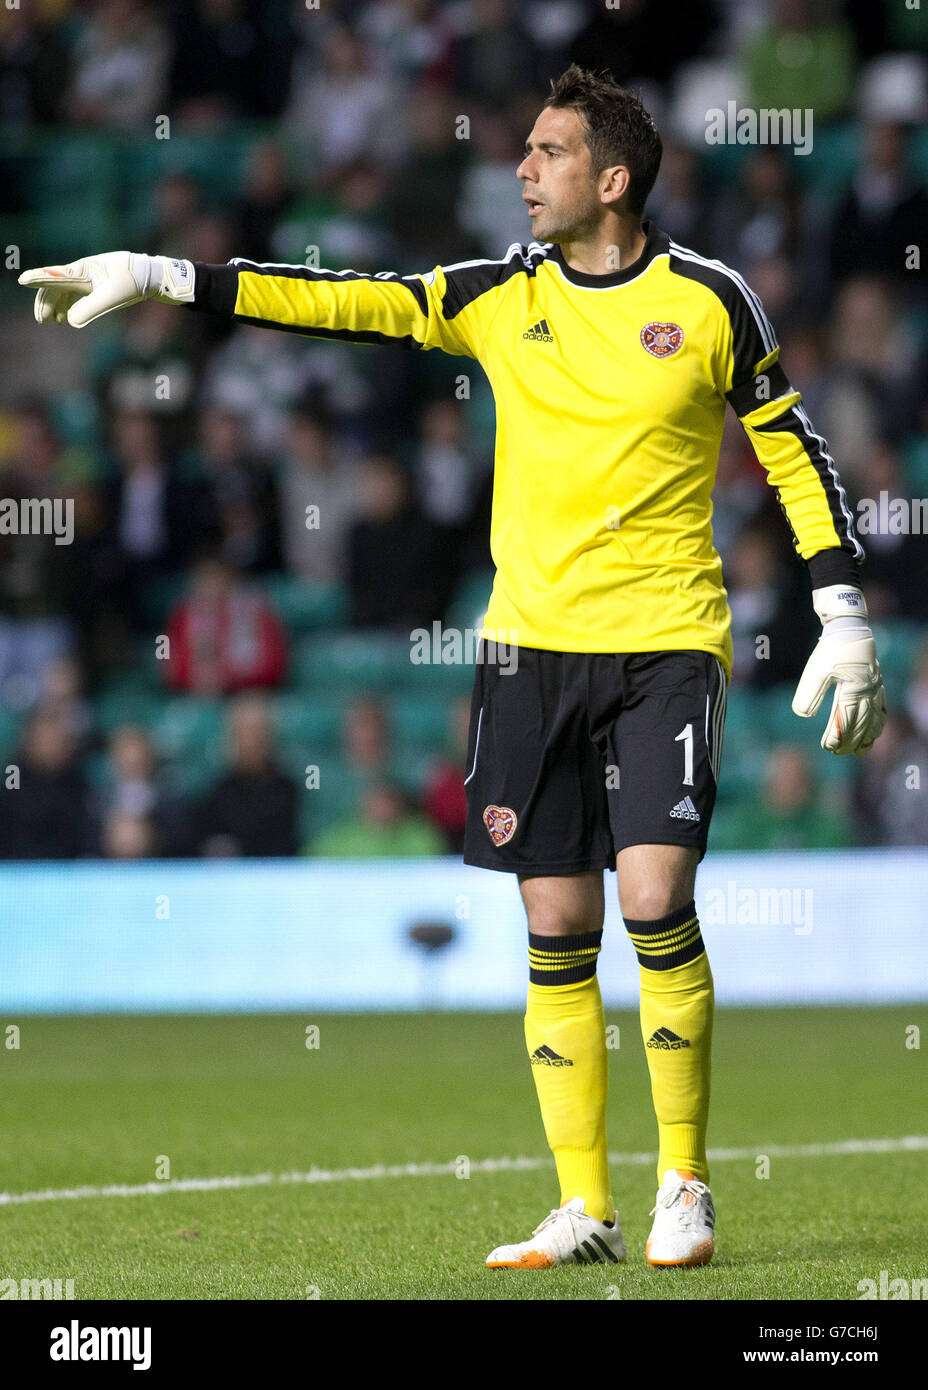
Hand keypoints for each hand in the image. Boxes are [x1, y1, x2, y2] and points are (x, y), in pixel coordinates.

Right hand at [18, 251, 193, 327]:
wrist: (154, 276)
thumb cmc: (135, 281)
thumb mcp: (115, 296)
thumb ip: (92, 308)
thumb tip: (70, 321)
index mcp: (84, 270)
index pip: (55, 275)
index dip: (38, 279)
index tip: (23, 279)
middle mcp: (83, 272)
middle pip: (56, 286)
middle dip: (45, 302)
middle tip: (42, 321)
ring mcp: (89, 279)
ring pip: (64, 291)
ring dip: (54, 305)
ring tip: (51, 321)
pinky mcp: (96, 286)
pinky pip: (75, 295)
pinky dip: (67, 306)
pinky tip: (66, 319)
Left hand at [792, 585, 886, 753]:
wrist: (850, 629)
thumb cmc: (831, 649)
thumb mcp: (815, 669)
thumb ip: (809, 692)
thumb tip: (803, 715)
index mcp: (854, 690)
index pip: (845, 720)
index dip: (836, 736)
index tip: (826, 746)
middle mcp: (868, 692)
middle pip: (860, 724)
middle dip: (849, 741)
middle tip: (837, 753)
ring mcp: (875, 689)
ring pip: (874, 719)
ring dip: (866, 737)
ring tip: (859, 750)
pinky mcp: (876, 685)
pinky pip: (881, 709)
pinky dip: (877, 723)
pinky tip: (874, 732)